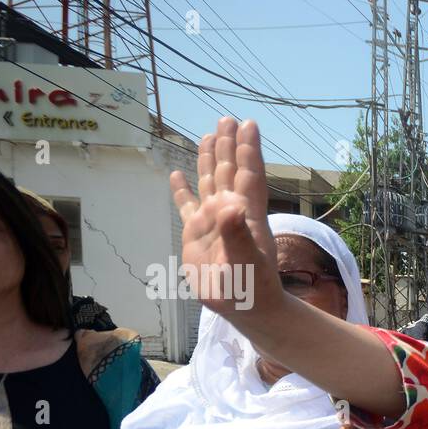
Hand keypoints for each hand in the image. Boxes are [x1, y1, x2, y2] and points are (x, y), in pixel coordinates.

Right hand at [170, 118, 280, 316]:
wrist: (245, 308)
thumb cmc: (251, 287)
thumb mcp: (245, 262)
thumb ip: (237, 234)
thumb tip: (229, 206)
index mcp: (246, 214)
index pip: (248, 175)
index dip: (248, 150)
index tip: (248, 125)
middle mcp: (230, 212)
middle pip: (229, 171)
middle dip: (229, 146)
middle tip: (228, 120)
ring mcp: (213, 222)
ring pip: (210, 182)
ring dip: (210, 160)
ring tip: (209, 136)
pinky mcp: (197, 235)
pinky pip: (188, 206)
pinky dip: (182, 191)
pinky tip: (176, 175)